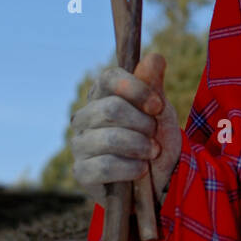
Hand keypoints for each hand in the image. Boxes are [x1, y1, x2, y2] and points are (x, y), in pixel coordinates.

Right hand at [71, 51, 181, 205]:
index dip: (136, 88)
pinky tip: (140, 170)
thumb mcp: (161, 113)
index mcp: (102, 96)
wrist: (158, 183)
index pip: (108, 77)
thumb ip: (154, 85)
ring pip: (110, 138)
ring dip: (140, 147)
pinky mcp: (81, 172)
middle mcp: (84, 117)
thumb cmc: (156, 141)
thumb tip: (154, 57)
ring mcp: (79, 144)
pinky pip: (104, 166)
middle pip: (111, 108)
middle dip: (144, 124)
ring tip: (151, 153)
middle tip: (155, 136)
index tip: (157, 105)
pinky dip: (130, 168)